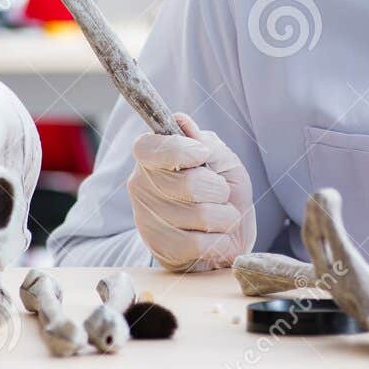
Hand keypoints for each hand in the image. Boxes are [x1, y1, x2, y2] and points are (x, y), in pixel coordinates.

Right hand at [127, 113, 256, 271]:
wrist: (228, 236)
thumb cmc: (223, 192)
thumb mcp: (222, 160)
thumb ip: (204, 141)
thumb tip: (180, 120)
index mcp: (151, 157)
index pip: (149, 148)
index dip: (180, 150)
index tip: (202, 154)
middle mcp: (140, 185)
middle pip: (188, 183)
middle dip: (219, 189)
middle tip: (219, 192)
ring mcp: (147, 219)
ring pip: (199, 214)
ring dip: (224, 216)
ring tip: (220, 217)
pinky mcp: (159, 248)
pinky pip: (198, 243)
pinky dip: (220, 241)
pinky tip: (215, 237)